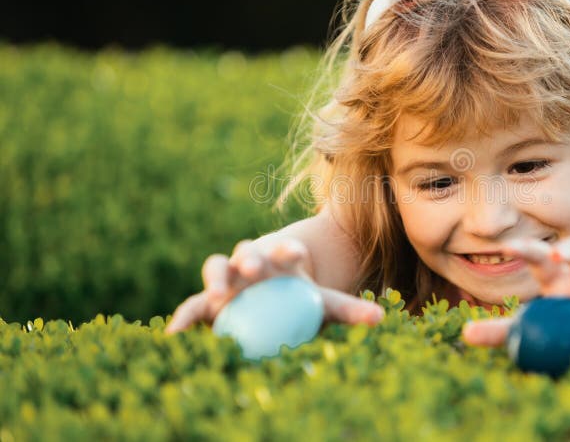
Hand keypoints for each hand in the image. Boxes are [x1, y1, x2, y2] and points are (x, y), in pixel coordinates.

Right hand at [165, 237, 383, 333]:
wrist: (276, 306)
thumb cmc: (302, 301)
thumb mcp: (325, 305)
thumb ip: (349, 310)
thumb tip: (380, 319)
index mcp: (281, 258)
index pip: (285, 249)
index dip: (288, 249)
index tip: (296, 254)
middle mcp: (252, 262)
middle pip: (247, 253)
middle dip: (249, 257)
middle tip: (252, 268)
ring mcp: (228, 277)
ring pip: (217, 269)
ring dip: (216, 279)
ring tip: (218, 296)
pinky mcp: (207, 300)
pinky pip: (194, 306)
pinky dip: (184, 317)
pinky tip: (174, 334)